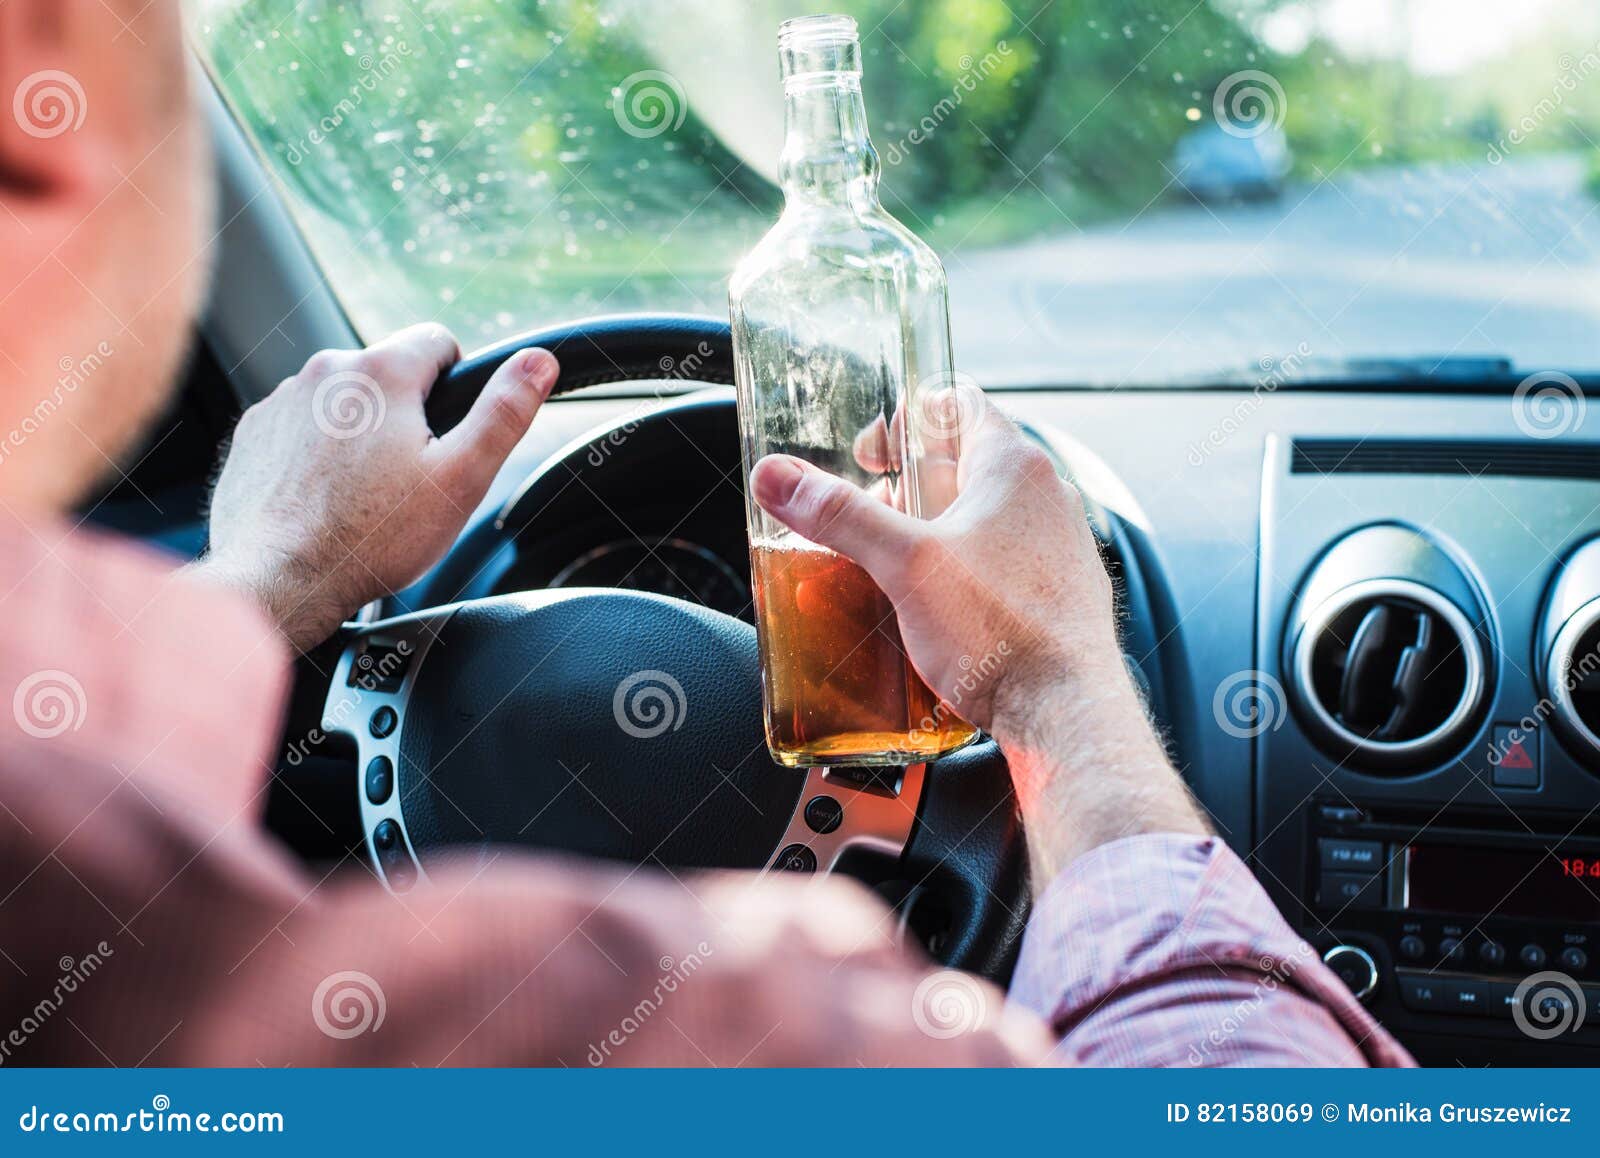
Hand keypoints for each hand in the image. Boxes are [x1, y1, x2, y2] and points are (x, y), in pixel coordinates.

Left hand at [195, 324, 558, 651]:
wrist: (280, 579)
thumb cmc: (372, 537)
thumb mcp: (461, 477)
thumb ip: (503, 412)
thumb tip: (538, 362)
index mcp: (382, 372)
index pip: (438, 340)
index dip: (457, 383)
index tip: (450, 431)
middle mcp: (325, 371)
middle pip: (389, 374)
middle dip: (407, 415)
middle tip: (412, 477)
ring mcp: (284, 401)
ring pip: (344, 401)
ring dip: (360, 433)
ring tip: (366, 494)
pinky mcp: (256, 433)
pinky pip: (303, 428)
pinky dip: (319, 453)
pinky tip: (328, 498)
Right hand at [749, 383, 1205, 886]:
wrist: (1066, 713)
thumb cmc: (1002, 633)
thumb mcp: (904, 564)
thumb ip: (839, 516)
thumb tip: (778, 477)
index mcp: (1014, 465)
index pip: (956, 402)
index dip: (903, 418)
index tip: (868, 455)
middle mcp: (1046, 495)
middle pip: (963, 462)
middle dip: (906, 487)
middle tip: (869, 519)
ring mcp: (1056, 546)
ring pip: (980, 516)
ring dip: (931, 532)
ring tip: (892, 567)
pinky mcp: (1055, 593)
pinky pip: (999, 562)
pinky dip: (960, 571)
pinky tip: (933, 609)